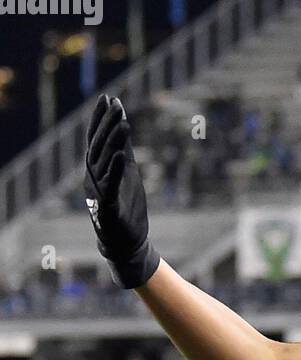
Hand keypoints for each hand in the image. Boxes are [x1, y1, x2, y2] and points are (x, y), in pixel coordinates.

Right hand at [83, 94, 159, 289]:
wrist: (125, 241)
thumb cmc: (125, 206)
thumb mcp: (127, 172)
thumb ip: (123, 149)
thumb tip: (124, 123)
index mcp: (97, 167)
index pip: (96, 138)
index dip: (100, 118)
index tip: (108, 97)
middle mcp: (93, 176)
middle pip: (99, 145)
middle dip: (107, 124)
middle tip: (116, 104)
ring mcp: (98, 190)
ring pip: (103, 161)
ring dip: (113, 141)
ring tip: (123, 123)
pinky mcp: (107, 205)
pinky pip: (109, 185)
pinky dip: (114, 169)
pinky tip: (121, 155)